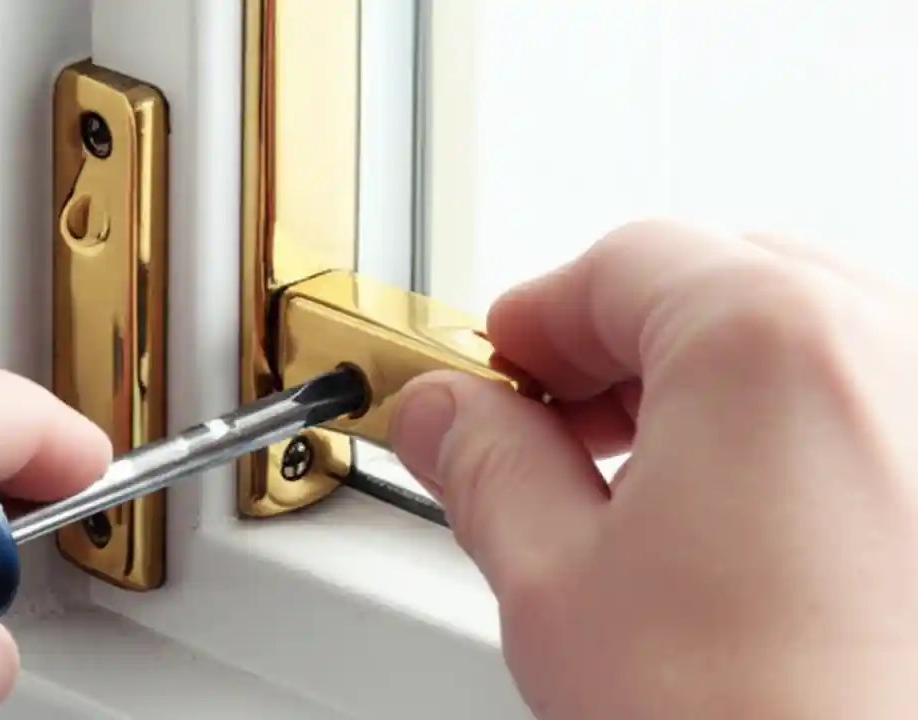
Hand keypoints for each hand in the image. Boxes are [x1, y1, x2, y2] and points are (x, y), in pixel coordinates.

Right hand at [391, 221, 917, 718]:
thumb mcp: (556, 587)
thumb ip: (481, 467)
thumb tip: (441, 415)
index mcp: (769, 341)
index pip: (618, 263)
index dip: (532, 317)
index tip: (495, 372)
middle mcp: (890, 349)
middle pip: (716, 280)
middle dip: (617, 344)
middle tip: (551, 422)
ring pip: (802, 332)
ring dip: (702, 379)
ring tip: (637, 477)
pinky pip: (872, 396)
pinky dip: (790, 422)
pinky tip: (738, 510)